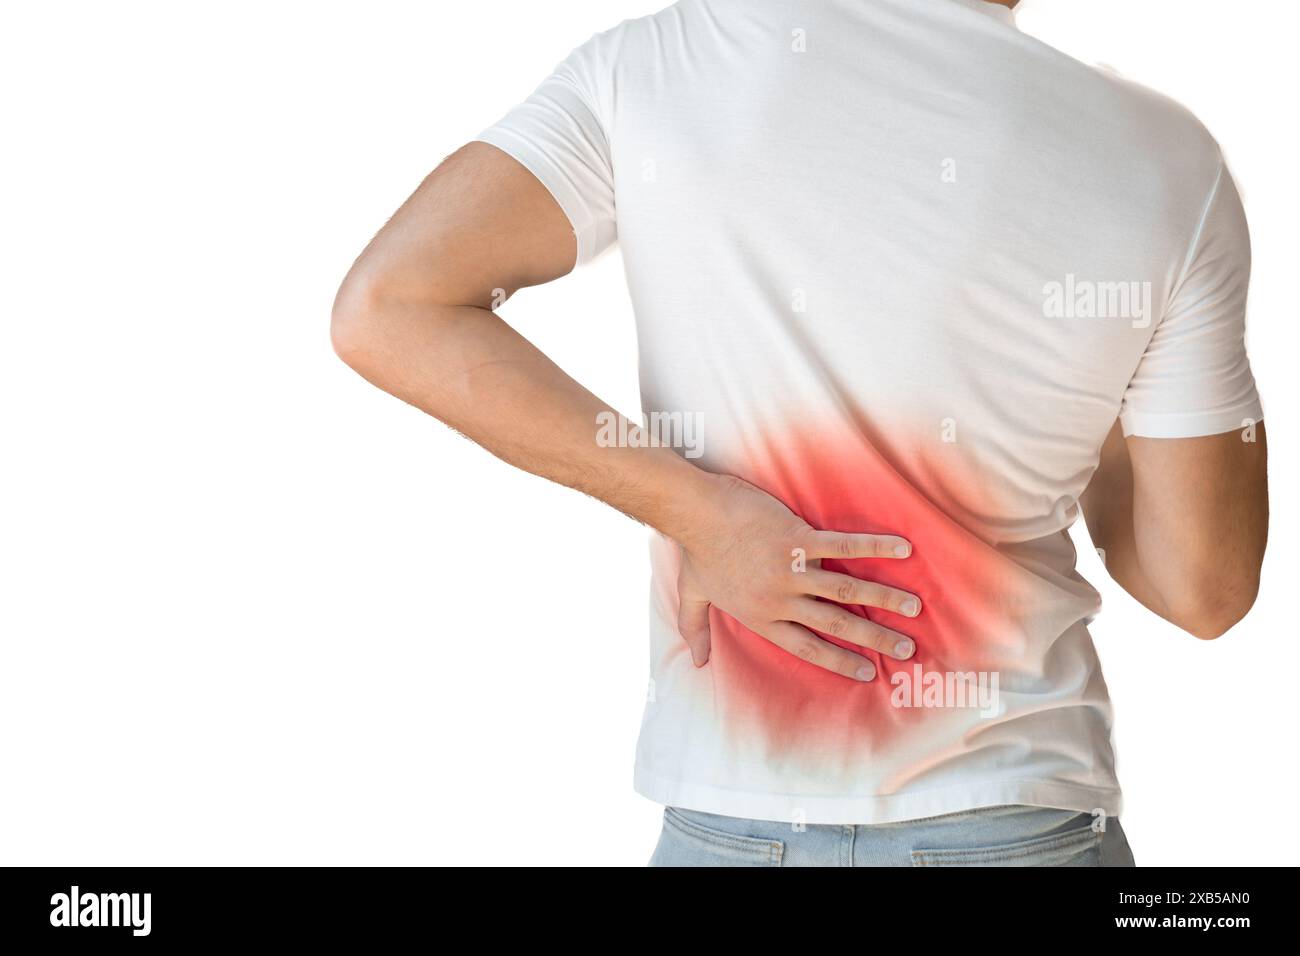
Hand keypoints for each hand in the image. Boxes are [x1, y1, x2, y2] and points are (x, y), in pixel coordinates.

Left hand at [675, 474, 920, 680]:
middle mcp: (781, 599)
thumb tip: (696, 661)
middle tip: (906, 649)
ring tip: (914, 607)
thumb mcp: (692, 595)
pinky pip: (844, 546)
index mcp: (761, 616)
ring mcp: (791, 569)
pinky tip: (902, 548)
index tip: (868, 673)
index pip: (807, 647)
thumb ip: (696, 629)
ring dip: (884, 598)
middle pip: (836, 625)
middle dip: (874, 639)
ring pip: (846, 589)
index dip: (839, 661)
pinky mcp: (798, 538)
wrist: (695, 514)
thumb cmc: (695, 551)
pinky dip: (875, 546)